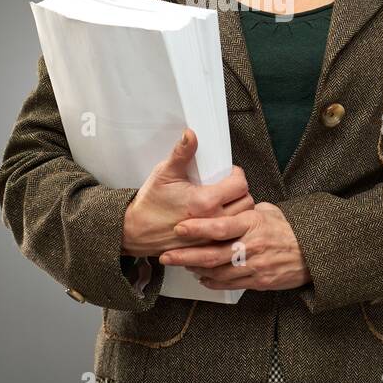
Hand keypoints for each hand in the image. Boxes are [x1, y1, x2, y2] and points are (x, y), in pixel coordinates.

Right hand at [121, 128, 254, 256]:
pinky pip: (231, 237)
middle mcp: (212, 221)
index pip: (240, 185)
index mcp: (205, 201)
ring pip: (242, 222)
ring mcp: (211, 238)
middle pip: (246, 203)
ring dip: (238, 210)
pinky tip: (220, 219)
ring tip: (226, 202)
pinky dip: (231, 227)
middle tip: (229, 187)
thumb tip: (190, 134)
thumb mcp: (165, 173)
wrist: (136, 231)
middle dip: (240, 192)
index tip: (229, 173)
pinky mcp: (208, 248)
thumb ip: (182, 153)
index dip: (237, 175)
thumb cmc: (150, 203)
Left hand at [158, 202, 312, 291]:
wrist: (313, 253)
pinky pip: (229, 284)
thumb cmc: (288, 229)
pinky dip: (211, 281)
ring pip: (217, 272)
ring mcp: (254, 266)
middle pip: (212, 254)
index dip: (198, 228)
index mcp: (253, 224)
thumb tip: (225, 204)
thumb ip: (244, 211)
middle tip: (166, 255)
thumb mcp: (267, 211)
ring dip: (195, 269)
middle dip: (185, 256)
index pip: (220, 227)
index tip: (179, 228)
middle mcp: (251, 246)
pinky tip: (201, 276)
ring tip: (180, 264)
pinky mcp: (258, 281)